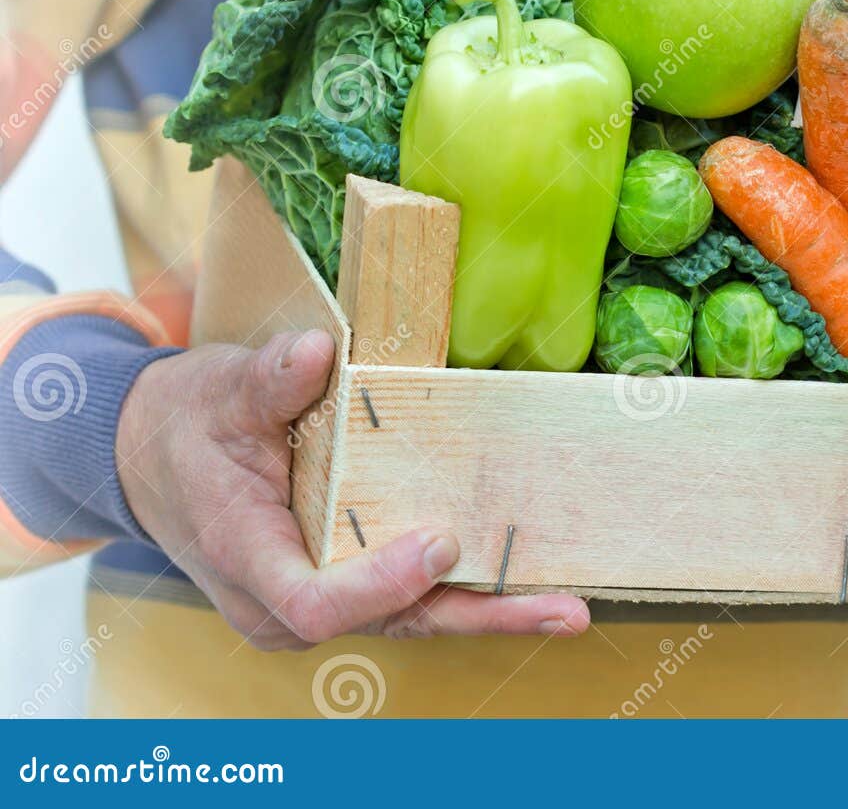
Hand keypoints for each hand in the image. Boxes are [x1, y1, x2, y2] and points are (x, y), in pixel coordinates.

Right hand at [115, 330, 589, 650]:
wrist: (151, 455)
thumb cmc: (186, 426)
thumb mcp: (219, 393)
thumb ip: (269, 380)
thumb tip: (318, 354)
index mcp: (248, 559)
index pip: (317, 603)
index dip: (381, 584)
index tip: (438, 542)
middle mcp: (284, 602)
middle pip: (391, 622)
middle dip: (478, 617)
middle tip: (561, 608)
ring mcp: (317, 600)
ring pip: (412, 617)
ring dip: (489, 612)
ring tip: (568, 604)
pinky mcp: (345, 585)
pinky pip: (412, 598)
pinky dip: (469, 592)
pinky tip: (529, 582)